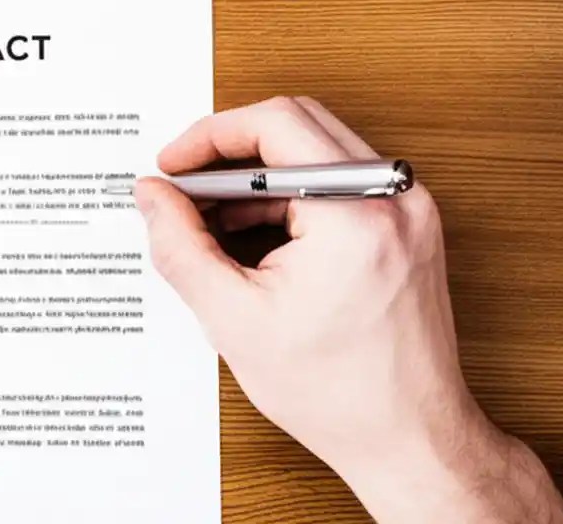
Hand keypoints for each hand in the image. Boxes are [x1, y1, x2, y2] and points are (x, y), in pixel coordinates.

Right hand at [134, 97, 562, 522]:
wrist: (409, 438)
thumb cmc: (338, 394)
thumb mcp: (234, 320)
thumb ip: (181, 247)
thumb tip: (153, 196)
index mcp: (355, 215)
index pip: (274, 124)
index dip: (208, 136)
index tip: (172, 165)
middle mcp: (394, 197)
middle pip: (297, 123)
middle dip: (230, 150)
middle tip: (186, 185)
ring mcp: (409, 208)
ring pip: (317, 148)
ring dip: (259, 173)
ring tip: (213, 219)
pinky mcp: (409, 224)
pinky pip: (340, 179)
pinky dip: (290, 193)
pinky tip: (254, 232)